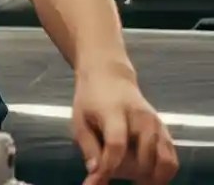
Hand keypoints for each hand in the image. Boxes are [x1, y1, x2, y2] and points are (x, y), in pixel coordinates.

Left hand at [72, 65, 178, 184]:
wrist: (111, 77)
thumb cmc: (91, 99)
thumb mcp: (80, 120)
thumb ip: (88, 148)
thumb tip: (95, 174)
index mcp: (115, 112)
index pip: (117, 144)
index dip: (109, 166)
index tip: (98, 180)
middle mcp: (142, 119)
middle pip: (144, 157)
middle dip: (128, 173)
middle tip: (112, 171)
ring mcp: (157, 125)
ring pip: (165, 162)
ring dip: (150, 177)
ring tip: (133, 178)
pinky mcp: (165, 131)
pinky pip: (171, 159)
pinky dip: (162, 173)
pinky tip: (146, 176)